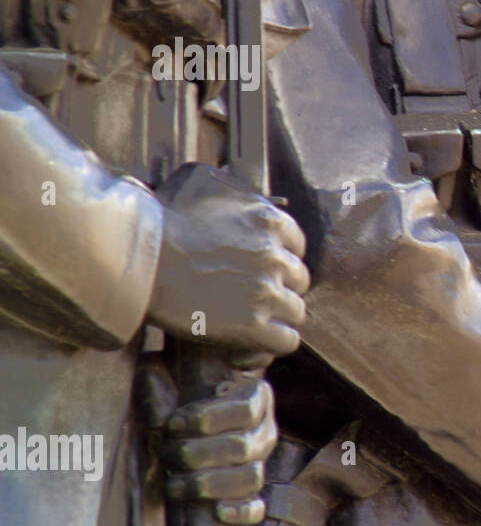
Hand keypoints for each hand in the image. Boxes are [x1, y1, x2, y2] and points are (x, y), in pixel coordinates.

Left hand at [136, 357, 276, 525]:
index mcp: (254, 397)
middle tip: (166, 454)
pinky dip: (239, 513)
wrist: (177, 426)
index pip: (246, 410)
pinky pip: (254, 509)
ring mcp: (258, 465)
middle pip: (243, 448)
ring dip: (206, 484)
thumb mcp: (161, 378)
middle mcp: (264, 432)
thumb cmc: (173, 396)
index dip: (207, 419)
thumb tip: (161, 420)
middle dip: (197, 454)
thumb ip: (157, 387)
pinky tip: (216, 511)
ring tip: (173, 483)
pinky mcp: (249, 497)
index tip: (173, 424)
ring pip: (249, 479)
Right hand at [147, 164, 308, 356]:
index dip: (280, 259)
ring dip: (275, 317)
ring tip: (249, 320)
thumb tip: (243, 190)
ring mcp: (266, 291)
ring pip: (296, 312)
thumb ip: (234, 188)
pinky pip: (286, 341)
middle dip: (278, 288)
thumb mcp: (204, 181)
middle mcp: (275, 256)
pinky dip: (270, 344)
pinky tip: (250, 342)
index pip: (297, 246)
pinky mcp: (253, 324)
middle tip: (250, 295)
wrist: (137, 256)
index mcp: (270, 221)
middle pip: (298, 280)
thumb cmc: (162, 217)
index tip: (261, 268)